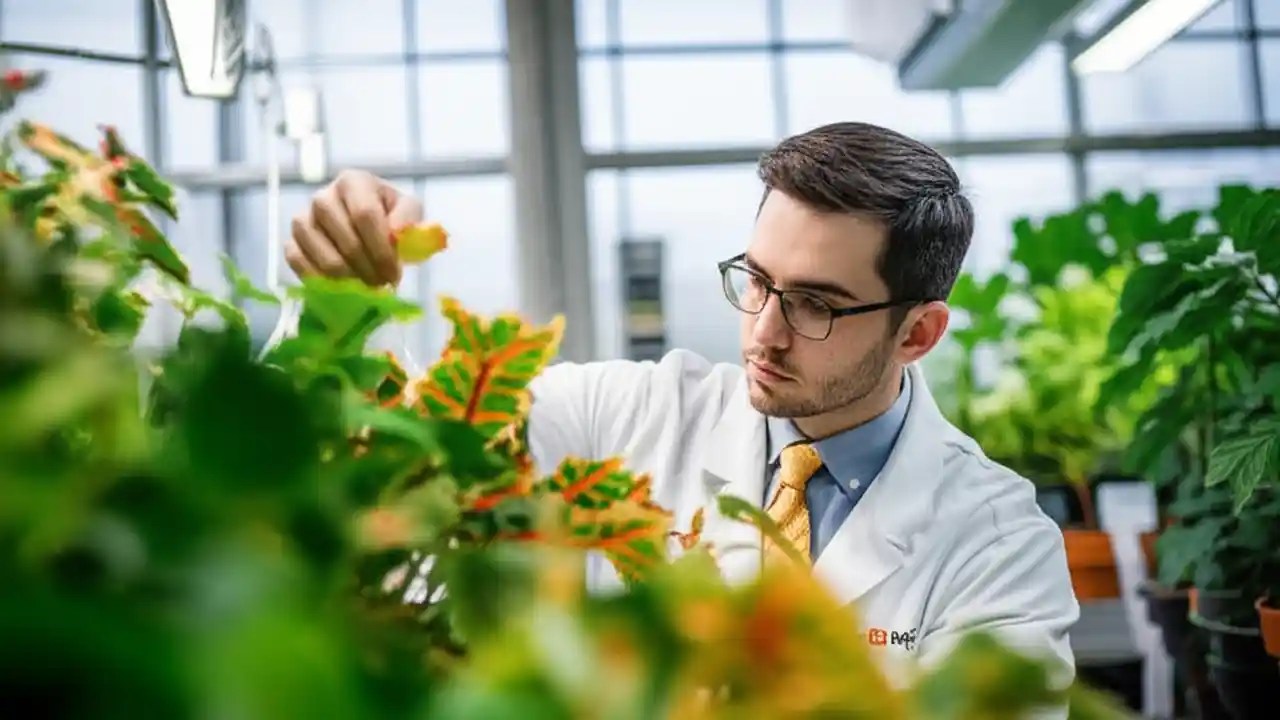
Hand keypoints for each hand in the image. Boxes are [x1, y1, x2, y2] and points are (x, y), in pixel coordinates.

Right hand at [287, 169, 423, 285]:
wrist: (367, 224)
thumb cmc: (388, 215)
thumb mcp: (408, 210)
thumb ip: (408, 218)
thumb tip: (397, 232)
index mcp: (353, 182)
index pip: (365, 214)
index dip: (381, 249)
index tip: (394, 273)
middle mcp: (323, 197)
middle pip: (345, 239)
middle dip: (368, 268)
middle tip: (382, 284)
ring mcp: (303, 219)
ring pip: (322, 254)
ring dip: (347, 278)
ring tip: (365, 286)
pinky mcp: (292, 241)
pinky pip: (298, 262)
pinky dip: (321, 280)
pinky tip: (341, 288)